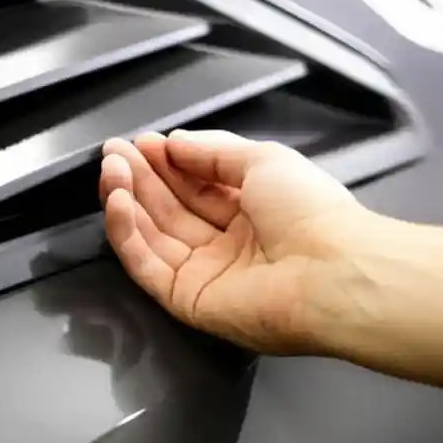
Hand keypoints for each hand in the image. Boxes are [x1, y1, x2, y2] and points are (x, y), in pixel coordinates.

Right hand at [99, 130, 370, 354]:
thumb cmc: (309, 210)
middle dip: (139, 177)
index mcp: (252, 213)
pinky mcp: (185, 300)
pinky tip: (117, 202)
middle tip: (113, 152)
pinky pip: (146, 265)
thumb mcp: (263, 159)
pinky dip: (127, 233)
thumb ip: (212, 150)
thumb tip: (172, 142)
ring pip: (152, 235)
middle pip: (169, 209)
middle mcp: (226, 244)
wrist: (332, 273)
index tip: (140, 142)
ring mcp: (204, 274)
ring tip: (110, 169)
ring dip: (126, 200)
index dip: (166, 164)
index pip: (196, 187)